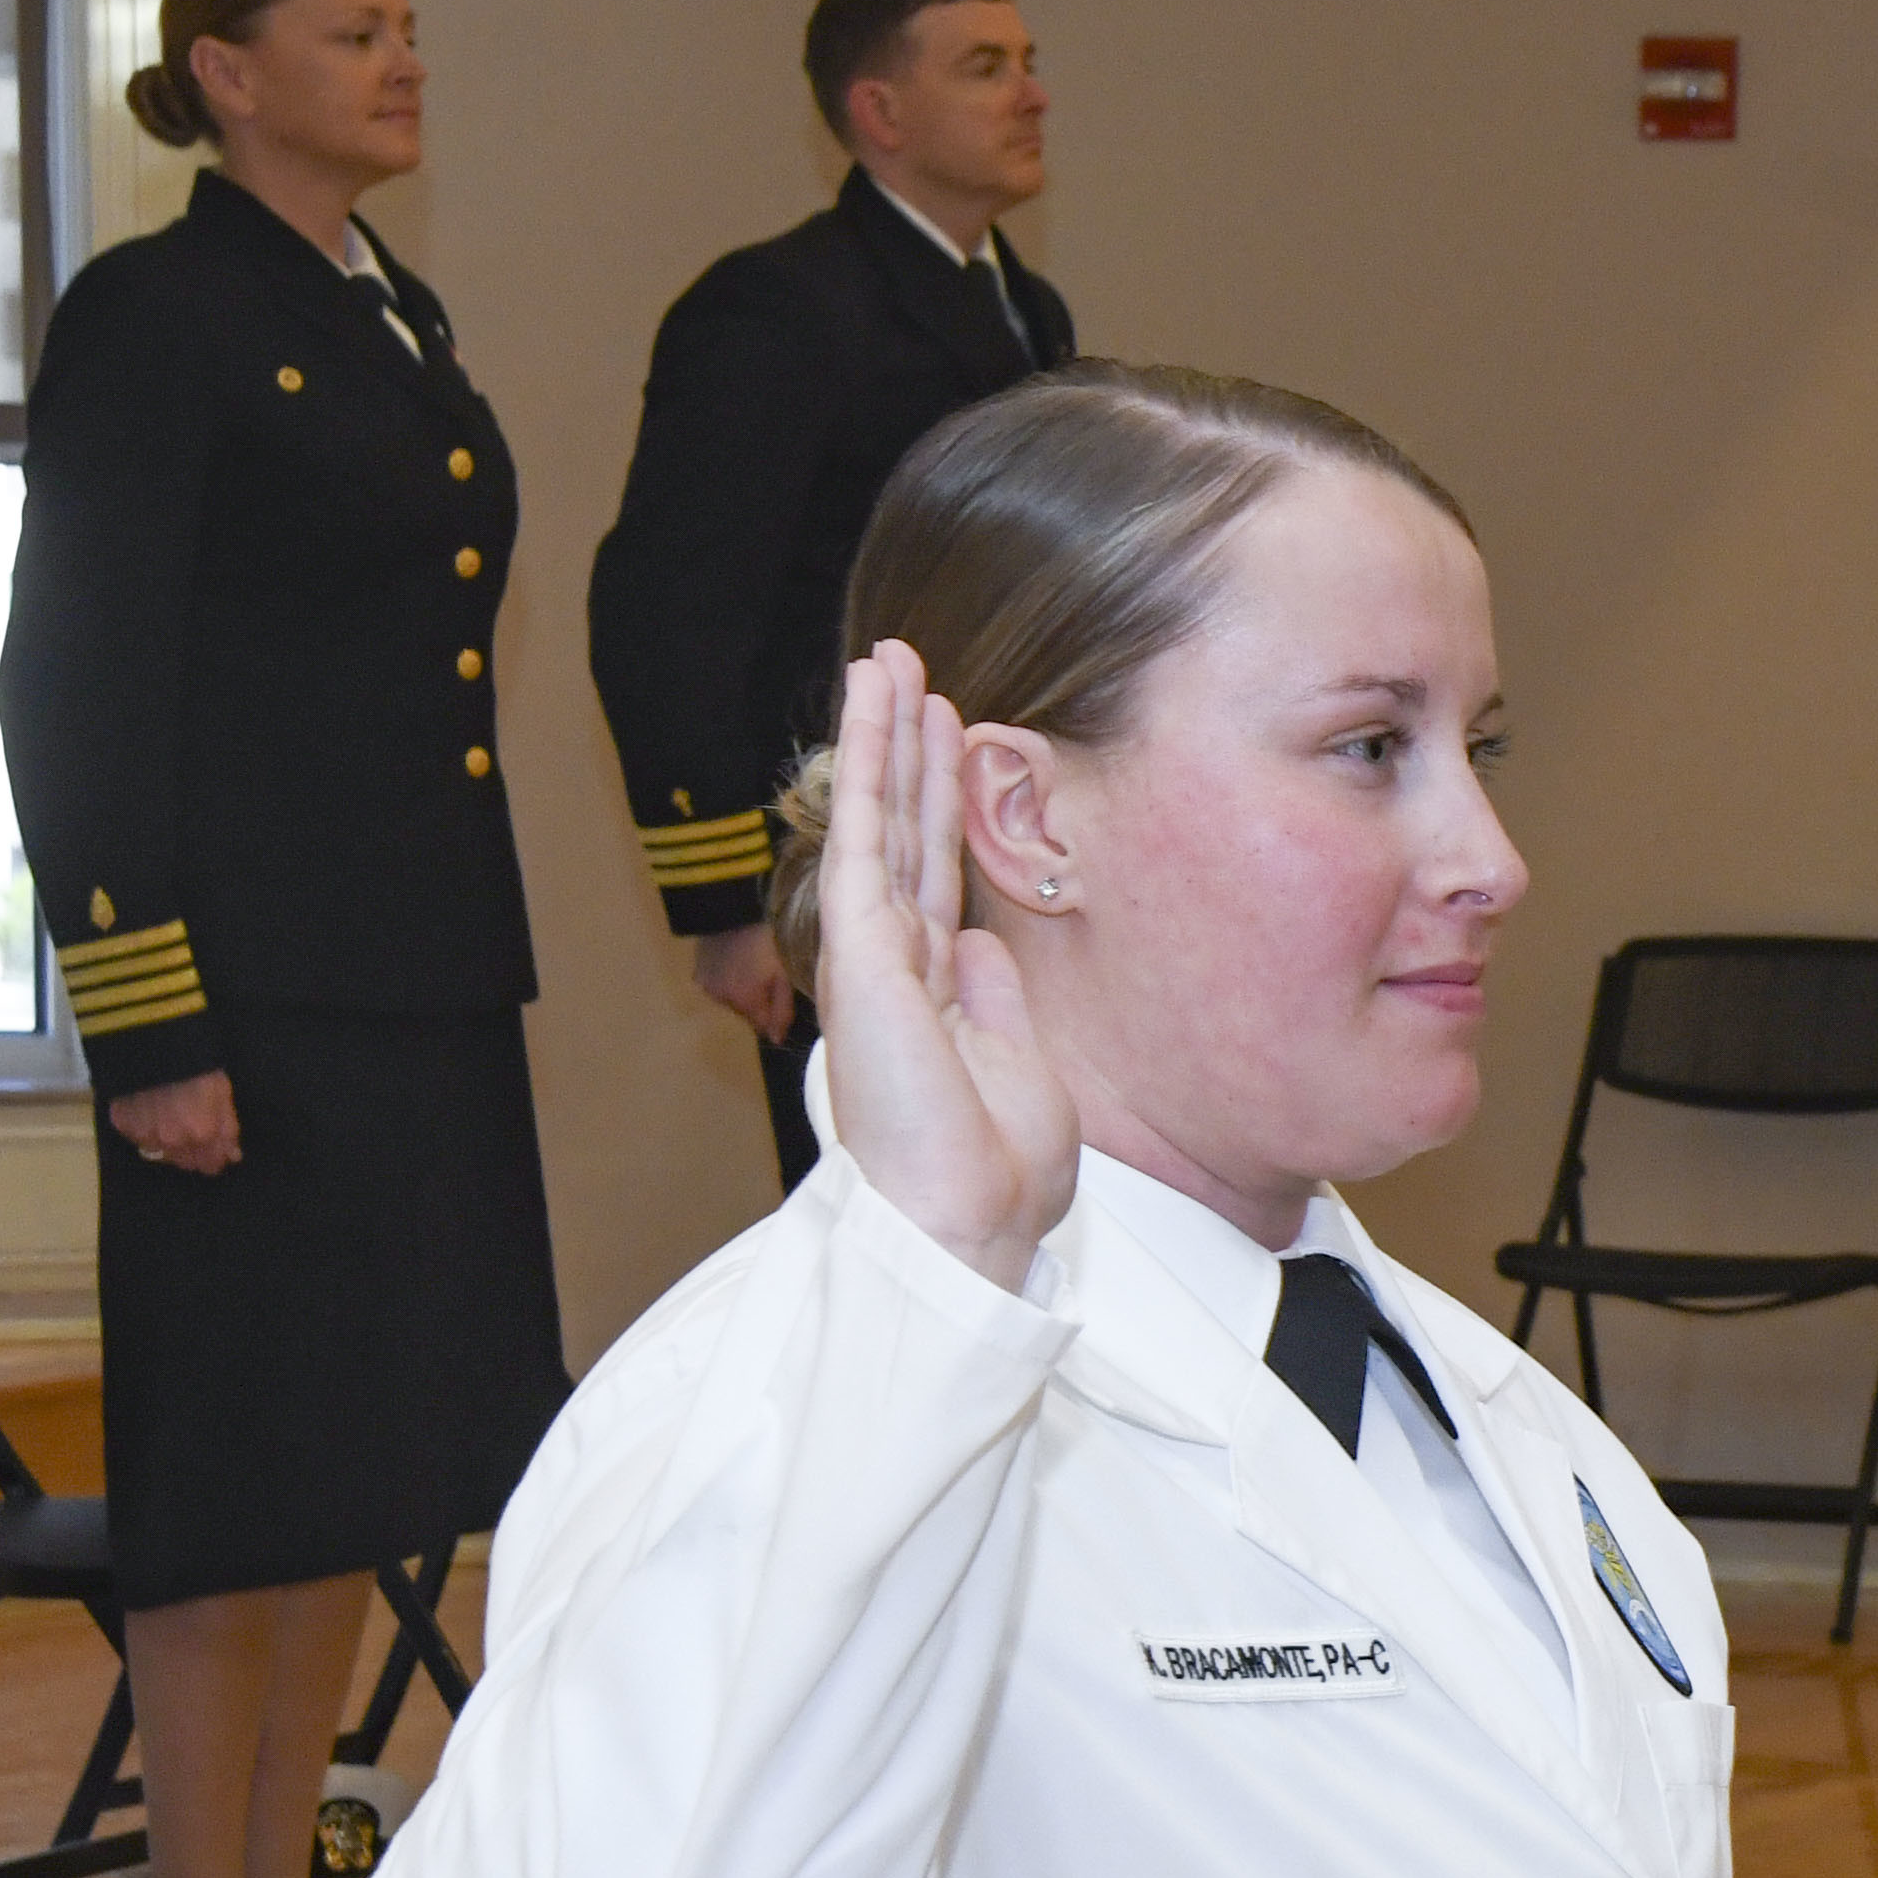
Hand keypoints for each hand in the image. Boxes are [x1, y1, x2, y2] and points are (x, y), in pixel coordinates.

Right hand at [110, 1067, 240, 1174]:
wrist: (154, 1040)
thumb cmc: (196, 1063)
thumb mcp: (222, 1093)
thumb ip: (228, 1129)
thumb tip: (232, 1157)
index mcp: (201, 1135)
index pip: (209, 1166)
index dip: (213, 1157)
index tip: (211, 1145)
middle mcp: (172, 1142)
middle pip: (184, 1162)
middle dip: (191, 1151)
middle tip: (190, 1127)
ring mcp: (145, 1135)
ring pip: (160, 1153)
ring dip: (167, 1142)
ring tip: (168, 1116)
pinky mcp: (123, 1124)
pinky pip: (137, 1137)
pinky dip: (144, 1129)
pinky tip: (149, 1110)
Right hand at [691, 920, 796, 1041]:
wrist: (733, 910)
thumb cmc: (766, 941)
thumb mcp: (783, 974)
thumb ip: (782, 1009)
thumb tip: (776, 1040)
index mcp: (745, 1002)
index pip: (760, 1026)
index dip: (772, 1013)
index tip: (778, 994)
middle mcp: (722, 1000)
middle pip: (744, 1013)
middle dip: (756, 1001)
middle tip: (766, 973)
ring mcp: (706, 987)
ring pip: (729, 1000)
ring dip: (739, 990)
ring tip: (748, 963)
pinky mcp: (697, 972)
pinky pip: (715, 985)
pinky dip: (724, 979)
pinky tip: (732, 959)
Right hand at [808, 647, 1081, 1287]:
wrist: (965, 1219)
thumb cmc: (994, 1173)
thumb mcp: (1018, 1064)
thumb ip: (996, 995)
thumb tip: (983, 944)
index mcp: (934, 993)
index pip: (936, 874)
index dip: (940, 801)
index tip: (953, 735)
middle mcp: (896, 963)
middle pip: (904, 830)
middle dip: (908, 747)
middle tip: (909, 669)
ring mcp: (872, 951)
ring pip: (878, 815)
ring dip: (882, 732)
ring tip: (887, 658)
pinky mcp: (859, 945)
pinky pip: (863, 830)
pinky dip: (867, 758)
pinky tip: (873, 699)